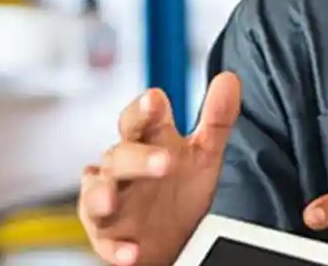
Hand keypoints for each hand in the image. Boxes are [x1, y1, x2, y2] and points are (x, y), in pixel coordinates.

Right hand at [78, 73, 240, 265]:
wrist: (173, 238)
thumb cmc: (181, 188)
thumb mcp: (204, 154)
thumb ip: (217, 118)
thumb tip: (230, 78)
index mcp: (146, 143)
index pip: (140, 120)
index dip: (145, 109)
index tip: (154, 99)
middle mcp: (123, 169)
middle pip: (120, 156)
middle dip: (138, 157)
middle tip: (164, 161)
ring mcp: (112, 203)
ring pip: (98, 195)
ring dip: (103, 196)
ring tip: (112, 199)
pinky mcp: (108, 238)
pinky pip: (106, 243)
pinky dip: (117, 248)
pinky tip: (133, 251)